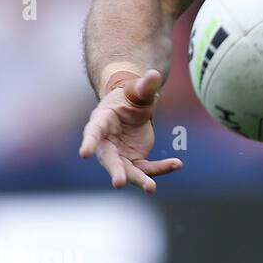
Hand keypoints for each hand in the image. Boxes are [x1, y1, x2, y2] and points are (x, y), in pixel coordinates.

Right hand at [78, 69, 182, 191]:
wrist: (134, 106)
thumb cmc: (130, 96)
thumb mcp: (138, 90)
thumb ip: (145, 85)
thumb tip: (154, 74)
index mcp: (101, 121)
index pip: (93, 132)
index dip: (89, 142)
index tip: (85, 153)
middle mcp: (106, 142)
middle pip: (109, 159)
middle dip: (114, 171)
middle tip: (119, 183)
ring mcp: (120, 153)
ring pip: (128, 170)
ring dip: (140, 179)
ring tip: (151, 188)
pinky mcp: (135, 159)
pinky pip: (148, 168)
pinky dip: (162, 168)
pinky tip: (178, 164)